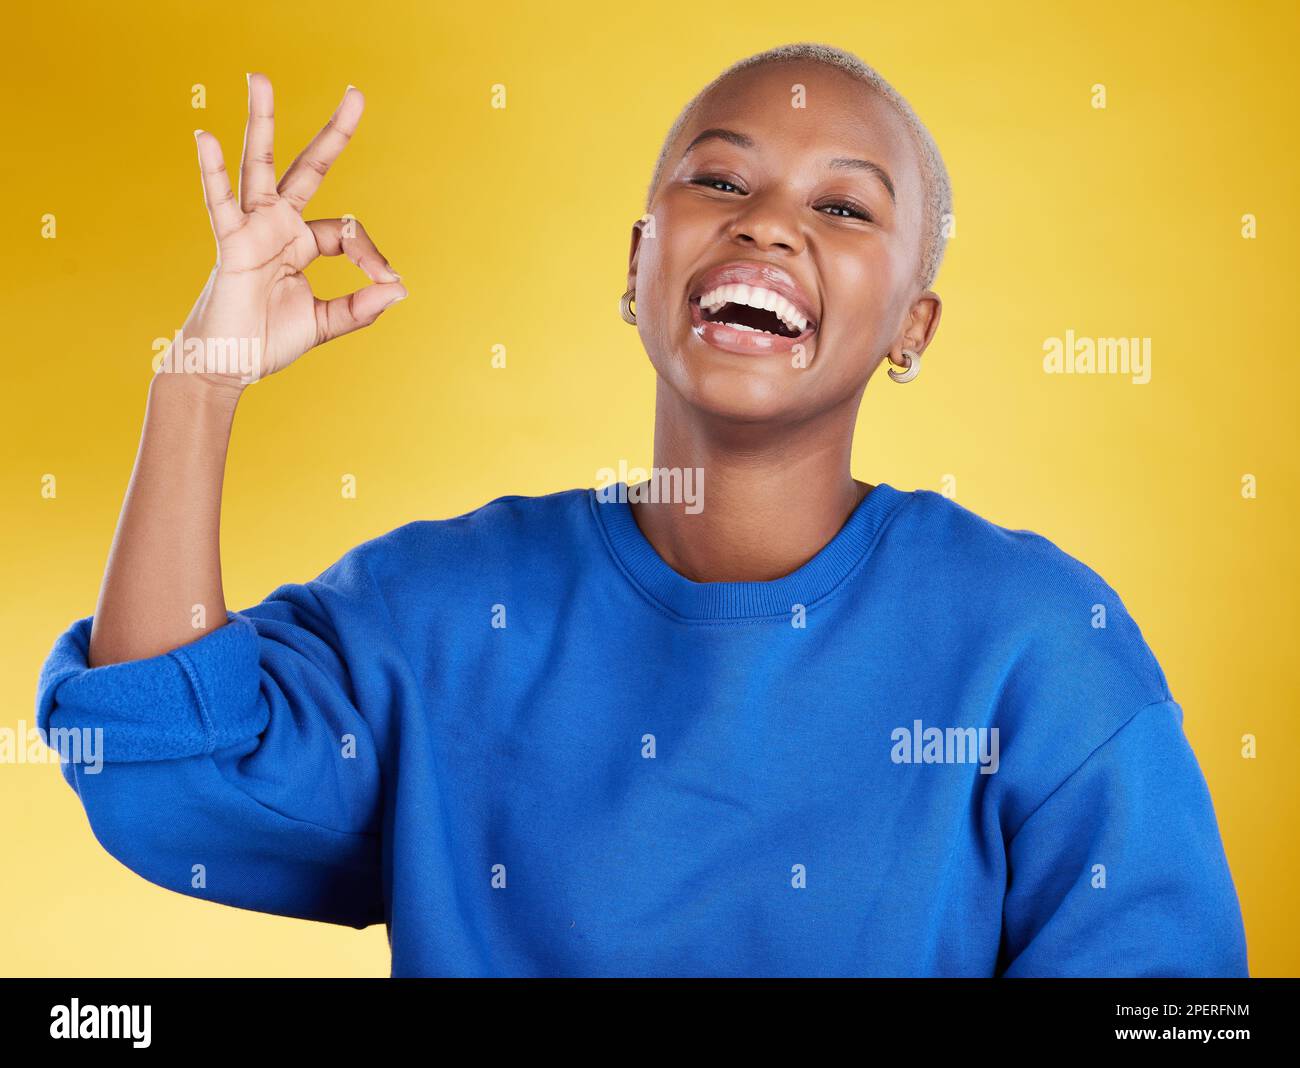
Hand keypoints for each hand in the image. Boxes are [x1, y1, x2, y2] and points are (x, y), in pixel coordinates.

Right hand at [174, 74, 405, 390]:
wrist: (227, 365)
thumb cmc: (266, 341)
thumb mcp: (323, 323)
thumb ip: (359, 308)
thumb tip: (401, 289)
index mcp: (301, 243)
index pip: (347, 230)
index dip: (373, 255)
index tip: (386, 283)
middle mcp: (278, 226)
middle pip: (308, 168)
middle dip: (333, 134)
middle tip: (356, 93)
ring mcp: (252, 229)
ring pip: (260, 165)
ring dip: (261, 122)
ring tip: (260, 78)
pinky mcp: (230, 243)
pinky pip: (220, 202)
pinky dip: (212, 171)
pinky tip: (204, 136)